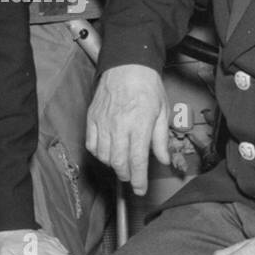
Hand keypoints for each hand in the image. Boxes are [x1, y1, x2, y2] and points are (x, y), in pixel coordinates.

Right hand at [85, 64, 169, 195]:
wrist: (126, 64)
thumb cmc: (147, 86)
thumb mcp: (162, 111)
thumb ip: (161, 138)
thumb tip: (163, 159)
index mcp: (139, 124)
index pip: (137, 161)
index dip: (138, 180)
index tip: (140, 190)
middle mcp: (119, 125)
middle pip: (118, 162)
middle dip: (126, 175)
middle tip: (132, 177)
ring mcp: (103, 122)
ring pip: (103, 156)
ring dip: (113, 165)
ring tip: (121, 163)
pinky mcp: (92, 118)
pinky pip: (91, 144)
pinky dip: (98, 153)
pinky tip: (107, 152)